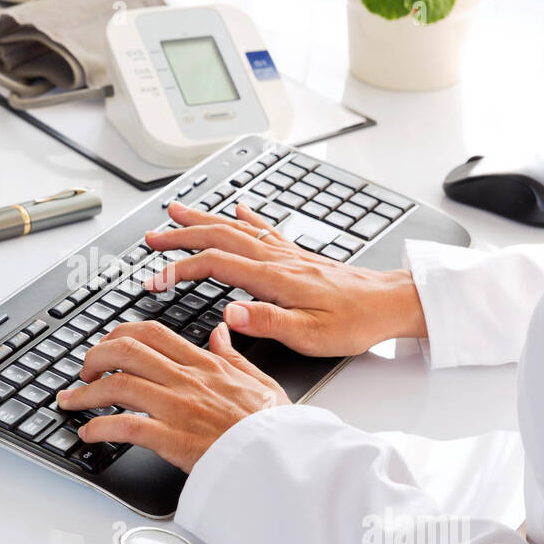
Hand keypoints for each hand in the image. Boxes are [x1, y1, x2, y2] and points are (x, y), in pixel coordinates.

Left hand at [56, 320, 288, 472]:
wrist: (283, 458)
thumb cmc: (274, 426)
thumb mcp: (260, 378)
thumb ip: (233, 354)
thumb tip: (220, 331)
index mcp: (205, 363)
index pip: (151, 333)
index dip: (118, 335)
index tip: (105, 346)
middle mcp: (186, 379)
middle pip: (125, 350)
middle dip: (94, 356)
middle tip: (83, 372)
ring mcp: (178, 407)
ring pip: (117, 384)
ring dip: (85, 393)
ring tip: (72, 401)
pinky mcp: (173, 438)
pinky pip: (125, 426)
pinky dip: (99, 427)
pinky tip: (89, 433)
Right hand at [143, 201, 427, 356]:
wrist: (391, 304)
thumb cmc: (356, 322)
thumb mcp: (310, 335)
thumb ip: (267, 322)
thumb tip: (229, 313)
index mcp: (274, 278)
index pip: (215, 264)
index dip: (181, 270)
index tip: (156, 280)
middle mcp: (277, 259)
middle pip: (219, 237)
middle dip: (181, 235)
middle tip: (152, 237)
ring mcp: (287, 254)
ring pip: (236, 227)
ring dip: (203, 218)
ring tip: (177, 211)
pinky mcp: (298, 256)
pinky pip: (264, 228)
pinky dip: (246, 216)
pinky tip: (238, 208)